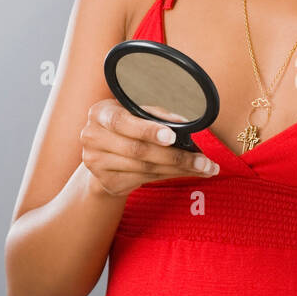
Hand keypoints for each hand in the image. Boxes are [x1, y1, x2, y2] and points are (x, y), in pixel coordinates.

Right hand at [80, 99, 219, 198]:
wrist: (103, 154)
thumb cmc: (127, 126)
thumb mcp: (135, 113)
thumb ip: (155, 115)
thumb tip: (182, 124)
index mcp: (100, 113)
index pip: (123, 121)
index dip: (148, 130)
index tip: (173, 137)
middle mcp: (92, 138)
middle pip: (138, 150)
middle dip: (176, 156)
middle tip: (204, 160)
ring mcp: (96, 163)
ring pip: (145, 168)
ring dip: (179, 169)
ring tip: (204, 168)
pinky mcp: (107, 182)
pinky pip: (145, 180)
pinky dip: (171, 176)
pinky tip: (188, 173)